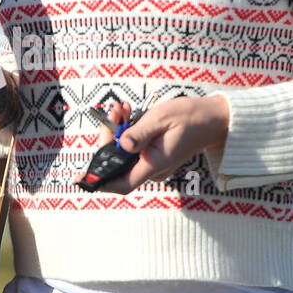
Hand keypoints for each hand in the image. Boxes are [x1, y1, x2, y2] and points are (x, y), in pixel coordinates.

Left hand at [70, 95, 229, 194]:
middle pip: (117, 164)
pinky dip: (126, 132)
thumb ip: (140, 132)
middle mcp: (152, 168)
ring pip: (123, 154)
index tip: (81, 179)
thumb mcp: (162, 118)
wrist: (211, 119)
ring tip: (122, 108)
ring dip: (117, 132)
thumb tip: (121, 144)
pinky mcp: (152, 155)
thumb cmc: (189, 117)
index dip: (100, 183)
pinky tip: (128, 114)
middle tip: (114, 112)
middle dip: (108, 139)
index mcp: (155, 164)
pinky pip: (131, 148)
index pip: (122, 183)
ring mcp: (153, 163)